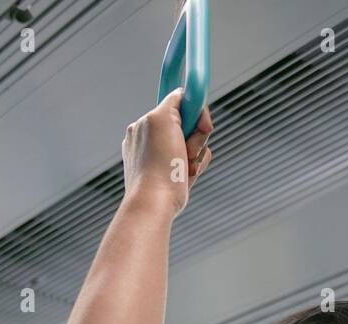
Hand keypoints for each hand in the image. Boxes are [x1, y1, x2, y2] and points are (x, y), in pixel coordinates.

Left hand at [121, 88, 212, 217]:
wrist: (155, 203)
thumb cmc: (158, 166)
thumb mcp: (163, 119)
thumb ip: (174, 101)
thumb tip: (183, 96)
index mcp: (147, 123)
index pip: (178, 104)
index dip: (194, 111)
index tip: (200, 124)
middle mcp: (152, 138)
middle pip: (190, 126)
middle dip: (196, 138)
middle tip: (188, 150)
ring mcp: (161, 158)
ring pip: (195, 146)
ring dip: (197, 156)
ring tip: (185, 168)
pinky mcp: (171, 175)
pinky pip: (193, 164)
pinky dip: (195, 169)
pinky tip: (186, 177)